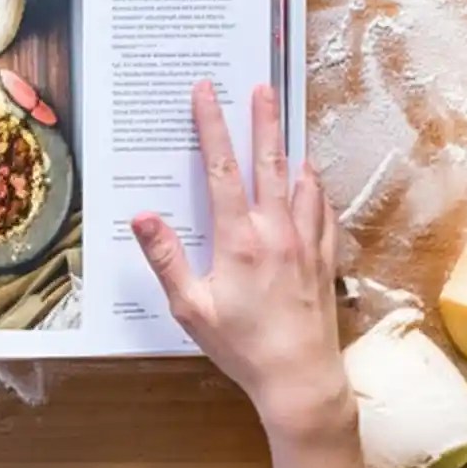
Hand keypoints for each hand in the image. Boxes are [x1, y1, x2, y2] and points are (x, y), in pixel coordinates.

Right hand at [132, 81, 349, 437]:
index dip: (212, 126)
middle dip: (262, 121)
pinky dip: (315, 190)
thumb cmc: (241, 347)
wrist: (301, 379)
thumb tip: (142, 215)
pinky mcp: (324, 260)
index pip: (221, 168)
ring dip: (290, 151)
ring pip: (301, 183)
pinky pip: (323, 212)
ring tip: (285, 129)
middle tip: (261, 88)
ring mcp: (306, 244)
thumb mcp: (190, 307)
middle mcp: (276, 231)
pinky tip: (311, 183)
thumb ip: (165, 257)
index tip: (206, 94)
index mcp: (238, 238)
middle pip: (269, 163)